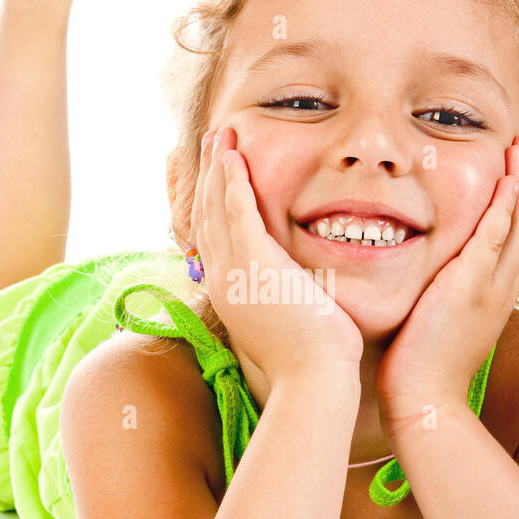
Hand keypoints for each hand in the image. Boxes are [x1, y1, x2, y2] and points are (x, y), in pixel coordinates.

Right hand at [191, 126, 363, 396]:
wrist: (313, 382)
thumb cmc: (311, 365)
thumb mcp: (288, 327)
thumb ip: (284, 304)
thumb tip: (295, 295)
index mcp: (230, 296)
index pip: (212, 240)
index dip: (210, 204)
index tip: (215, 177)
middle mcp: (223, 282)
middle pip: (205, 218)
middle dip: (207, 178)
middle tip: (211, 144)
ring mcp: (235, 273)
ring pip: (216, 209)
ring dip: (216, 169)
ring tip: (219, 137)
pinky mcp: (255, 265)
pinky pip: (236, 213)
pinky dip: (231, 182)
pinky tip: (231, 156)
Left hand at [375, 136, 518, 433]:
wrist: (423, 400)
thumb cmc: (421, 370)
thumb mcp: (441, 326)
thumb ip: (443, 300)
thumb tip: (431, 285)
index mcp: (495, 297)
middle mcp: (501, 290)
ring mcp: (489, 288)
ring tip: (517, 150)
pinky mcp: (468, 288)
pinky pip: (495, 238)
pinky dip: (503, 208)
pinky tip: (506, 181)